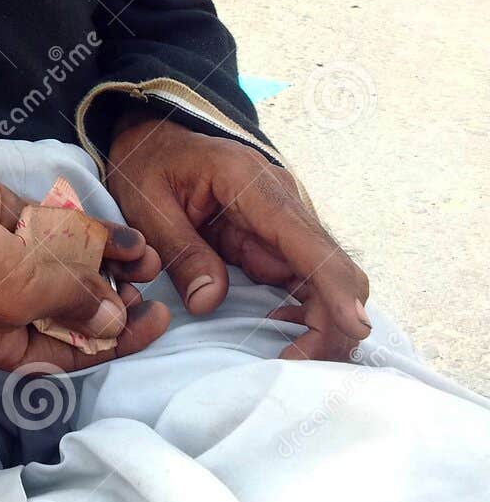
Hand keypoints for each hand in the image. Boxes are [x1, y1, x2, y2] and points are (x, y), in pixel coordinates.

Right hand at [0, 129, 169, 372]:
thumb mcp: (16, 294)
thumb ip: (71, 303)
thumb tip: (114, 318)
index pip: (69, 352)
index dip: (115, 341)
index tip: (155, 322)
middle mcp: (9, 305)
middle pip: (75, 309)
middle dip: (116, 299)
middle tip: (150, 287)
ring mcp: (13, 260)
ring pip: (74, 268)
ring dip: (112, 263)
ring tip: (146, 255)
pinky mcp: (16, 220)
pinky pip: (64, 232)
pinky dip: (94, 234)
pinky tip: (125, 234)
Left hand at [107, 114, 370, 360]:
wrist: (153, 134)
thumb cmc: (148, 161)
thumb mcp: (147, 201)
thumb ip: (181, 249)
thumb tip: (209, 301)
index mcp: (252, 185)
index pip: (307, 241)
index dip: (336, 286)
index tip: (354, 327)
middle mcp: (283, 203)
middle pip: (331, 267)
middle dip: (332, 321)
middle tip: (297, 367)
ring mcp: (284, 222)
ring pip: (324, 280)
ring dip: (322, 323)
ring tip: (294, 362)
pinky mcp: (275, 240)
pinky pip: (303, 280)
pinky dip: (306, 313)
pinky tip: (289, 340)